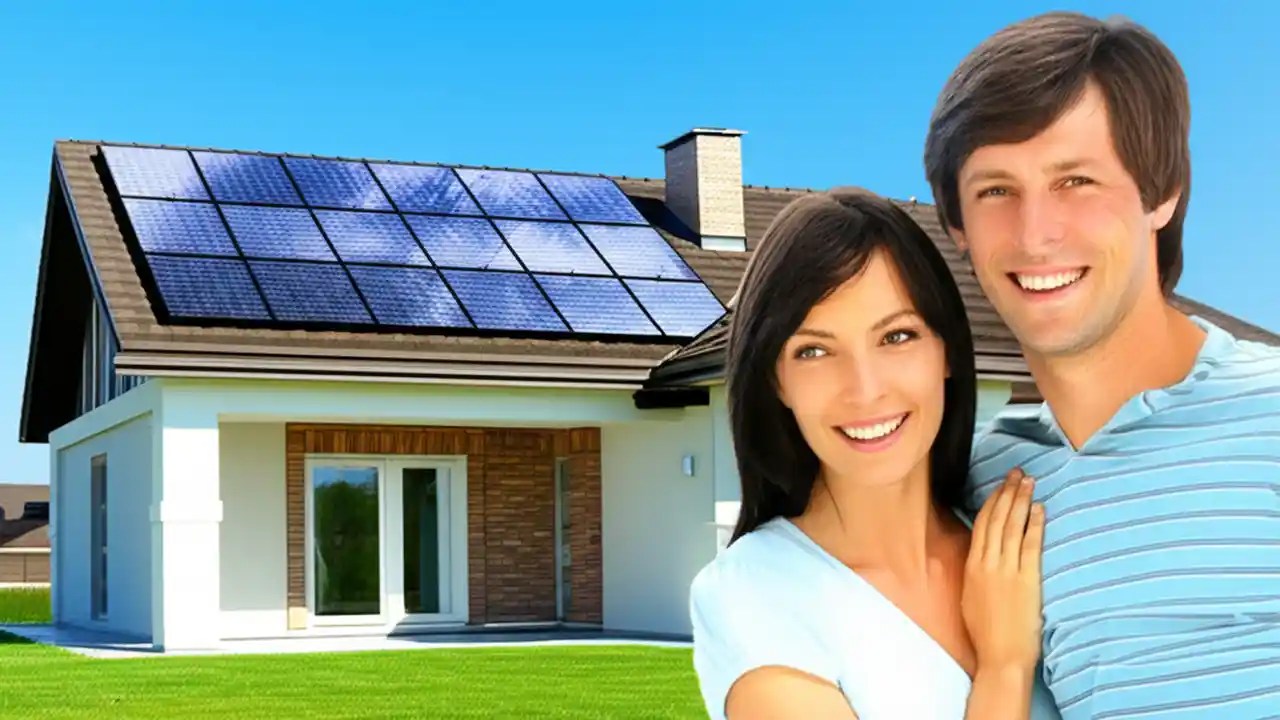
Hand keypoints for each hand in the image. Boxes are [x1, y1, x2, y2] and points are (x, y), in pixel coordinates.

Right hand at [961, 467, 1044, 677]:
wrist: (1000, 656)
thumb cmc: (986, 633)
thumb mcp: (971, 597)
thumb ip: (976, 573)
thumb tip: (983, 556)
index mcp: (972, 566)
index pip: (981, 524)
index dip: (992, 501)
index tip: (1000, 485)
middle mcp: (987, 563)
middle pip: (996, 519)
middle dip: (1007, 492)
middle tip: (1017, 473)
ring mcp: (1006, 570)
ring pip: (1012, 526)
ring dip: (1021, 501)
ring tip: (1028, 482)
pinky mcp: (1026, 580)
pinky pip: (1030, 544)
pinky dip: (1034, 524)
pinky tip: (1040, 509)